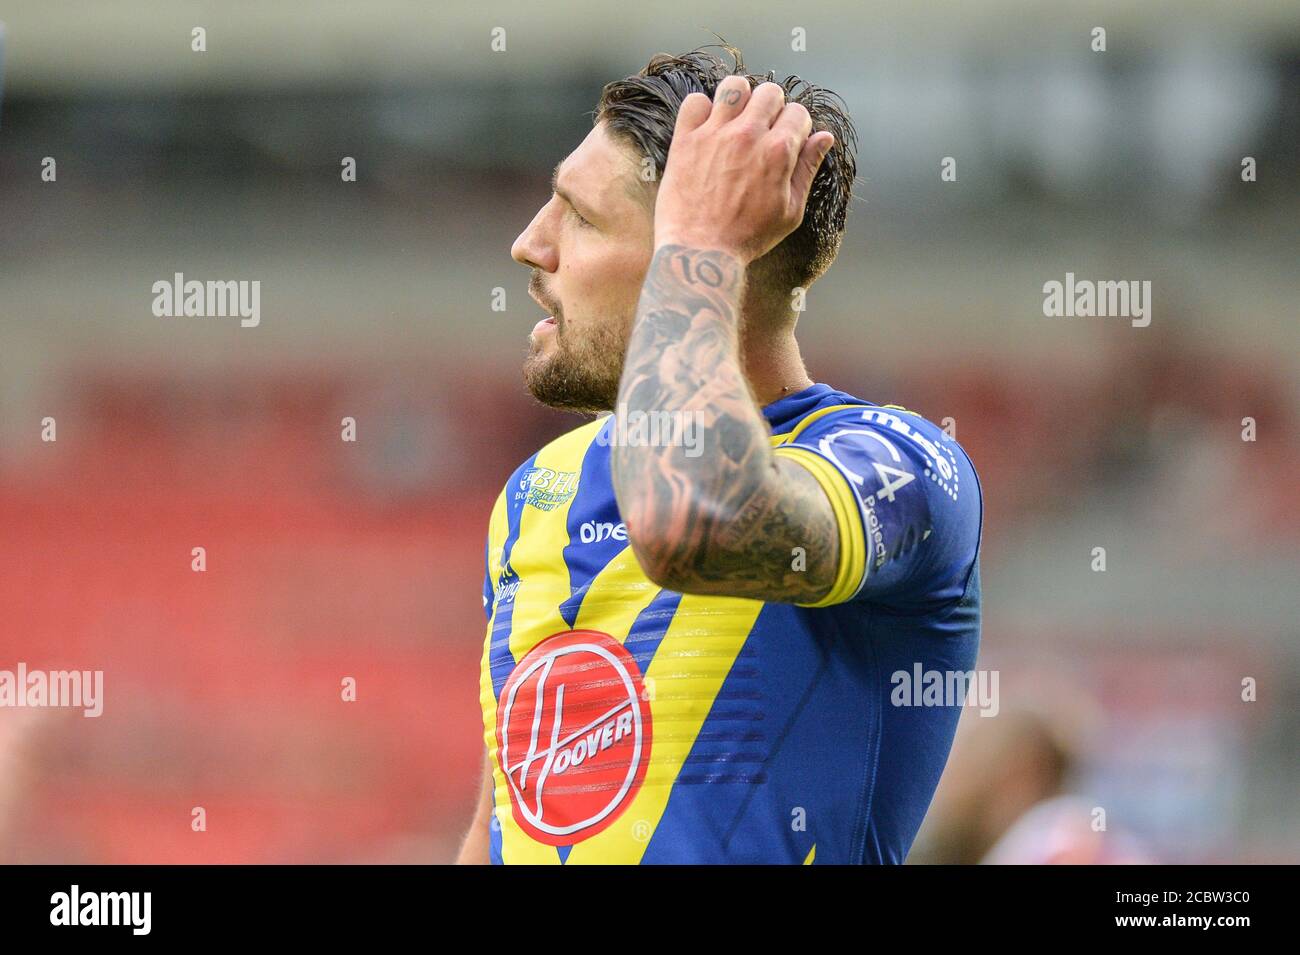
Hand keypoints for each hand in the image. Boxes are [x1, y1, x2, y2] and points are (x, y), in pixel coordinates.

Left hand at [652, 76, 834, 264]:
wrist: (700, 252)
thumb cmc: (747, 237)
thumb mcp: (791, 211)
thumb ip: (807, 169)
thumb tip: (824, 138)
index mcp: (779, 151)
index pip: (798, 112)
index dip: (796, 127)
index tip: (787, 142)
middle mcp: (748, 135)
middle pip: (770, 92)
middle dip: (772, 108)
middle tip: (764, 130)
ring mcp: (715, 134)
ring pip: (734, 86)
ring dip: (740, 99)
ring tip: (737, 120)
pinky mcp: (686, 140)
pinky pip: (695, 101)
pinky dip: (702, 110)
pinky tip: (707, 128)